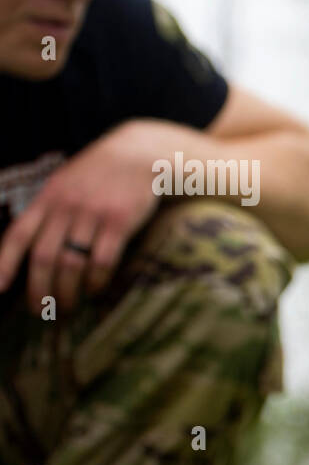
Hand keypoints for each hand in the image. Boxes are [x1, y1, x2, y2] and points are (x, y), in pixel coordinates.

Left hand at [0, 120, 164, 312]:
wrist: (140, 154)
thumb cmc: (101, 174)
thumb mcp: (66, 183)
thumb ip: (49, 210)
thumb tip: (32, 247)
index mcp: (47, 198)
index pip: (17, 234)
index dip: (4, 264)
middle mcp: (65, 206)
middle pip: (44, 256)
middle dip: (39, 290)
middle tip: (40, 311)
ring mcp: (92, 214)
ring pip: (72, 263)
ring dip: (68, 292)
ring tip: (68, 307)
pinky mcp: (119, 221)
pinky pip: (103, 260)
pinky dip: (96, 281)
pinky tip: (95, 291)